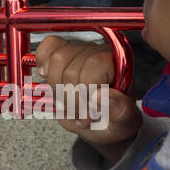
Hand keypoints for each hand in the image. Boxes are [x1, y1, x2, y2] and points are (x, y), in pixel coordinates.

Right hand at [34, 35, 141, 150]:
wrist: (106, 121)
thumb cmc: (115, 120)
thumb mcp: (125, 123)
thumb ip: (120, 111)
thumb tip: (100, 96)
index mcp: (120, 67)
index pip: (94, 65)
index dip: (84, 91)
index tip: (86, 115)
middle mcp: (101, 53)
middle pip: (71, 66)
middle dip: (69, 97)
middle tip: (78, 114)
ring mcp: (82, 50)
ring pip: (57, 58)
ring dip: (55, 87)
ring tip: (67, 103)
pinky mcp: (65, 51)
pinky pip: (49, 46)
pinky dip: (44, 63)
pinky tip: (49, 78)